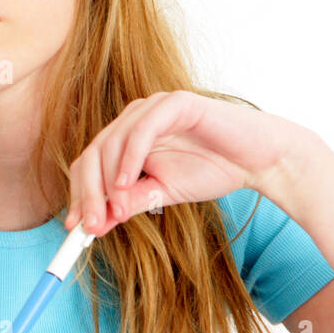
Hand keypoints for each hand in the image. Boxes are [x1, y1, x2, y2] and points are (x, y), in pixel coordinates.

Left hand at [65, 90, 307, 235]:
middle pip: (92, 154)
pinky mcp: (174, 103)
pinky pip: (141, 130)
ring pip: (111, 143)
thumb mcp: (162, 193)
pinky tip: (126, 184)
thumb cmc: (213, 170)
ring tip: (115, 213)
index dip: (79, 196)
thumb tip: (95, 224)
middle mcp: (133, 119)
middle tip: (89, 227)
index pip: (89, 165)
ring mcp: (152, 108)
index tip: (74, 229)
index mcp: (126, 138)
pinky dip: (129, 158)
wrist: (259, 159)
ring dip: (108, 182)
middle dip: (87, 194)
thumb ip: (130, 203)